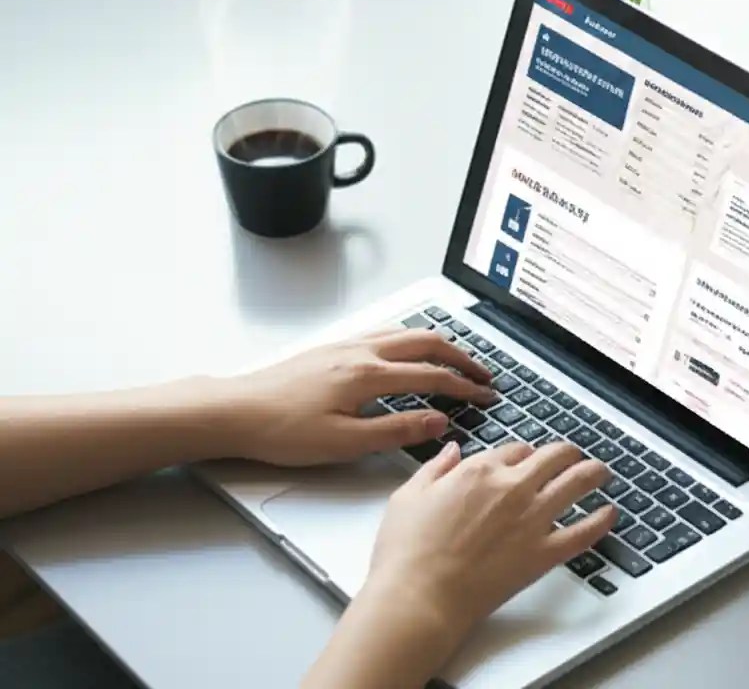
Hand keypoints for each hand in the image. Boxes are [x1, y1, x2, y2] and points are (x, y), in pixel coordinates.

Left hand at [220, 329, 495, 465]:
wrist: (233, 411)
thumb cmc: (281, 430)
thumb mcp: (345, 443)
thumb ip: (397, 430)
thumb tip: (438, 422)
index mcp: (368, 375)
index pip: (432, 376)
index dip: (465, 387)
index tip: (487, 395)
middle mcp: (360, 351)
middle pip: (426, 343)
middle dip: (461, 356)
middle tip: (483, 373)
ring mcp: (345, 345)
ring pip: (406, 333)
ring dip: (438, 344)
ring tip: (456, 359)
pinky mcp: (332, 349)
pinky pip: (385, 334)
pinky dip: (411, 340)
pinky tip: (409, 352)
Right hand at [302, 441, 612, 688]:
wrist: (419, 597)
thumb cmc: (407, 553)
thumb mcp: (407, 496)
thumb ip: (435, 468)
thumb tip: (452, 451)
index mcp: (478, 470)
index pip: (515, 449)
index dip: (524, 452)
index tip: (527, 458)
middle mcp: (511, 488)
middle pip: (554, 456)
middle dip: (567, 452)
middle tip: (573, 456)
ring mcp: (532, 519)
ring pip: (577, 482)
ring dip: (593, 473)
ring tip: (602, 472)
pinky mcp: (544, 553)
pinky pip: (584, 532)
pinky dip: (601, 520)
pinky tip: (609, 514)